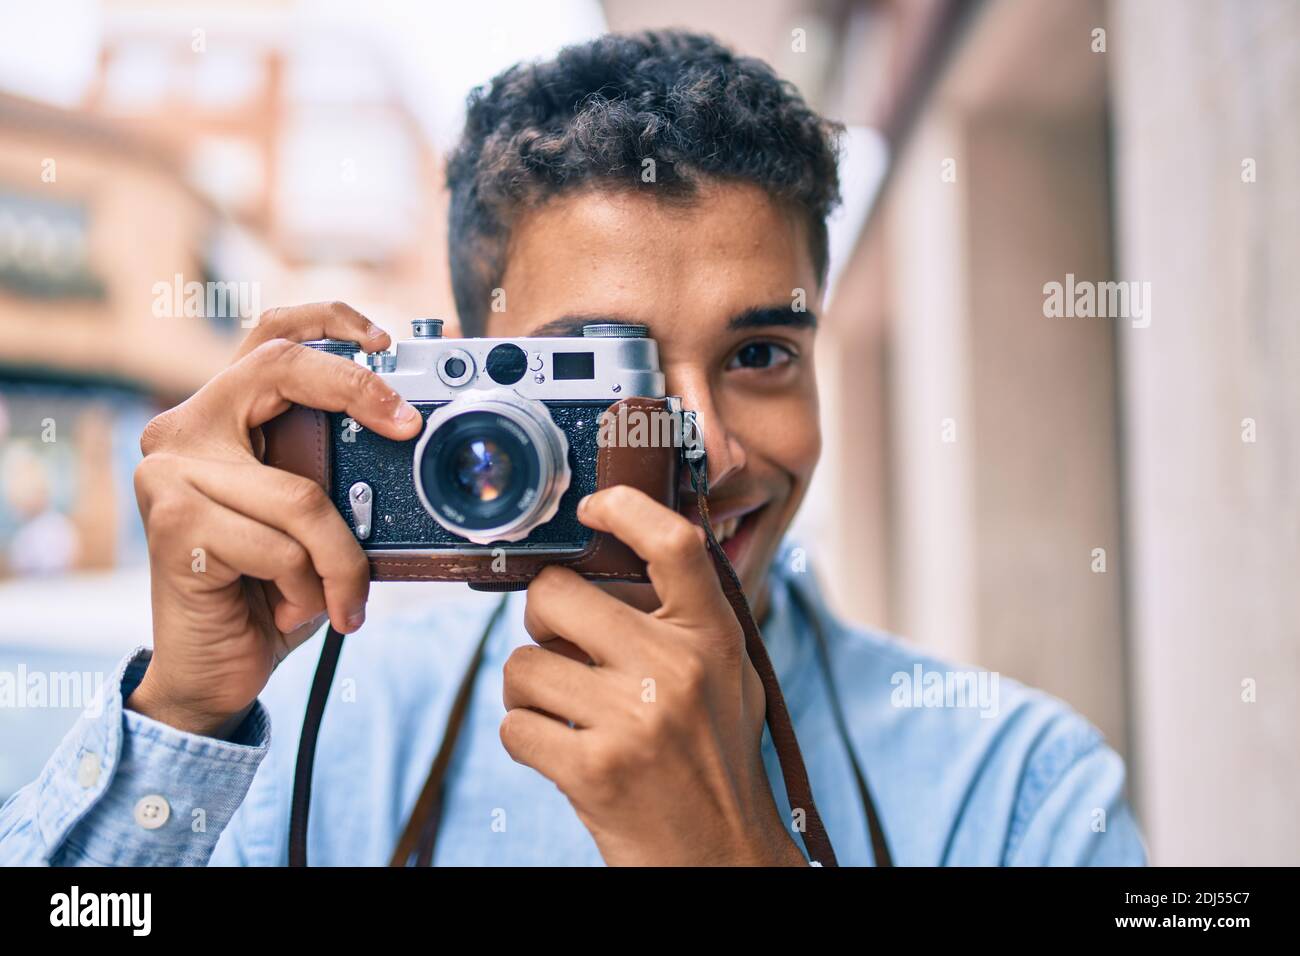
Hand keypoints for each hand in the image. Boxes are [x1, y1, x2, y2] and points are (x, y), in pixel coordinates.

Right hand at [127, 303, 423, 737]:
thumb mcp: (313, 517)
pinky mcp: (173, 524)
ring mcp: (170, 473)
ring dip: (341, 559)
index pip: (270, 335)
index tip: (388, 341)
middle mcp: (184, 430)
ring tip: (341, 595)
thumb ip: (333, 469)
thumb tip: (404, 430)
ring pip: (304, 495)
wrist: (214, 671)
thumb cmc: (270, 589)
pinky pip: (282, 547)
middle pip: (283, 372)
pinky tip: (294, 609)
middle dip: (358, 393)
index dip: (331, 321)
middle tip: (405, 428)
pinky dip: (310, 588)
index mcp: (222, 417)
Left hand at [500, 486, 805, 865]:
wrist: (723, 856)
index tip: (593, 509)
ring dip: (529, 692)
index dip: (626, 509)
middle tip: (562, 649)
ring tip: (566, 715)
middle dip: (541, 621)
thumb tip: (613, 557)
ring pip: (522, 664)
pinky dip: (526, 738)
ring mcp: (633, 720)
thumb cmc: (717, 759)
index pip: (674, 544)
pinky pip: (514, 724)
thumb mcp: (726, 676)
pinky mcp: (592, 770)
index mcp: (712, 637)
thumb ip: (682, 621)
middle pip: (554, 595)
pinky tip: (562, 753)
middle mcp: (675, 669)